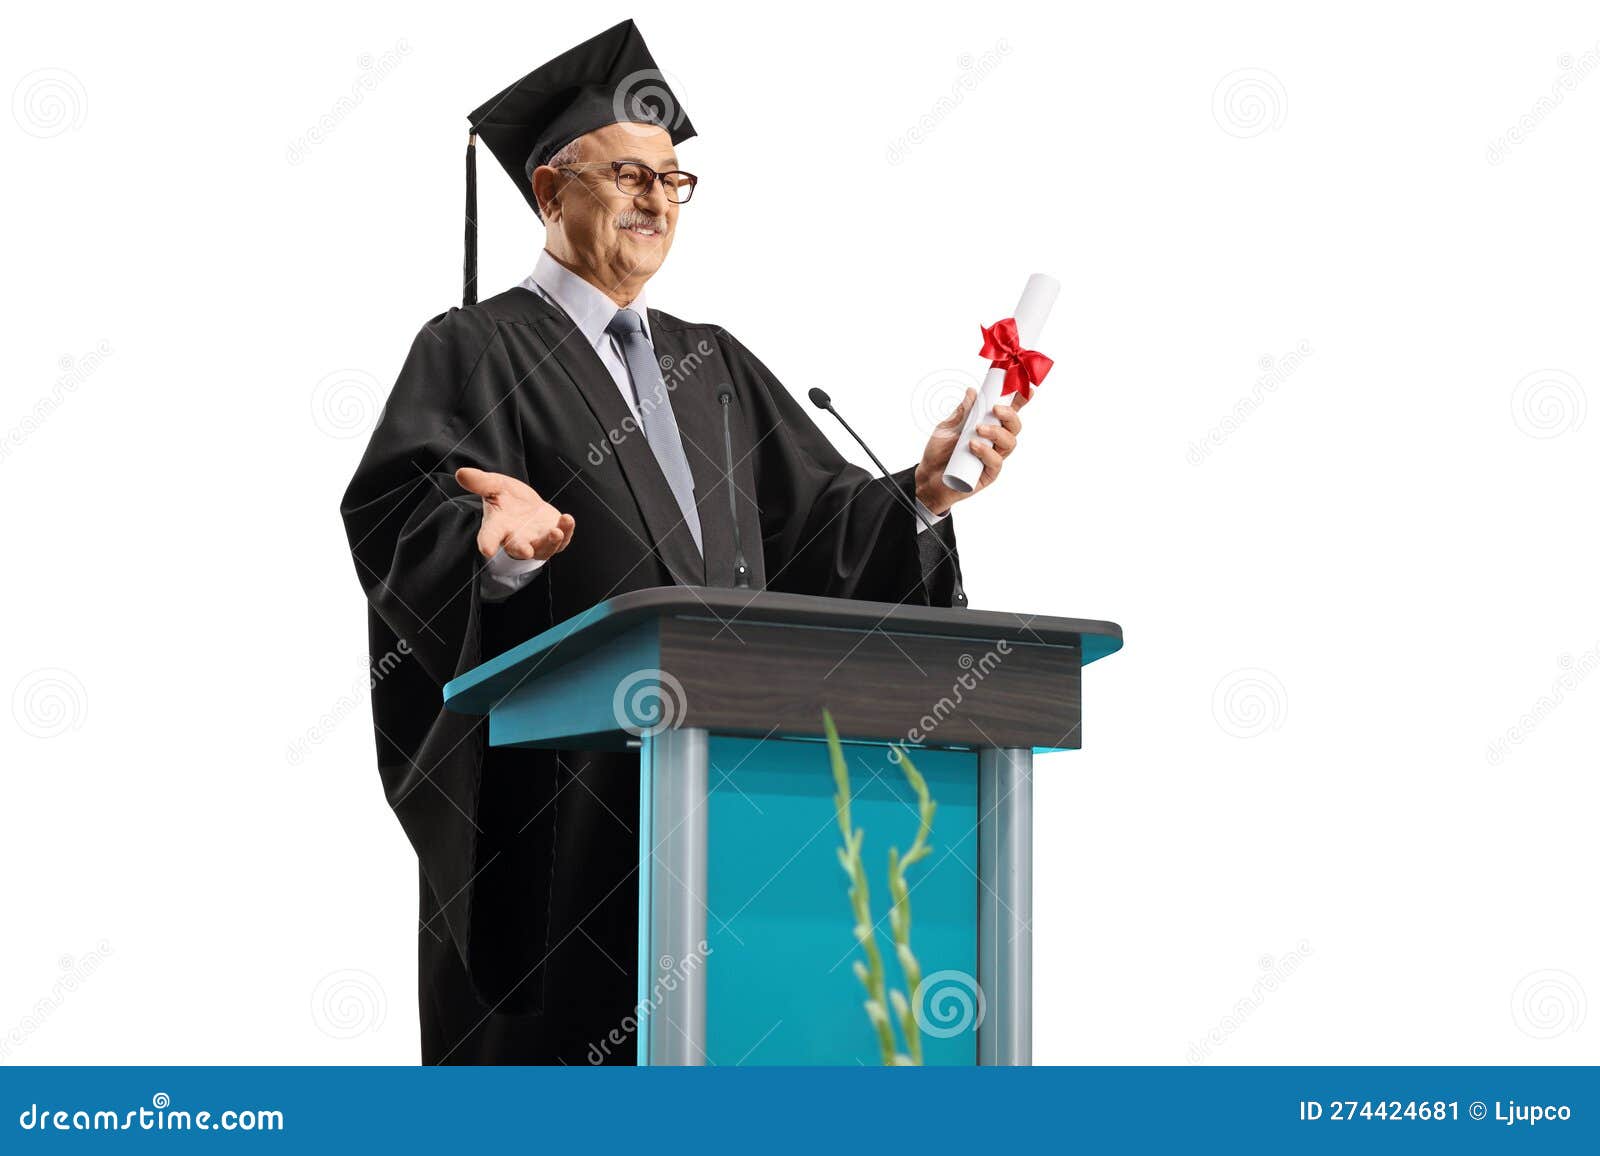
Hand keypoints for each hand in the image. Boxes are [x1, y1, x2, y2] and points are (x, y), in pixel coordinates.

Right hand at [454, 467, 574, 561]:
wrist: (527, 507)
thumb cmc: (507, 498)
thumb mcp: (494, 486)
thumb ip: (480, 482)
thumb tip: (461, 473)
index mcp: (497, 526)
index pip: (489, 536)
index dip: (487, 543)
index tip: (486, 550)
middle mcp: (516, 538)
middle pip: (517, 548)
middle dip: (521, 550)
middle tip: (526, 551)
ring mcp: (536, 541)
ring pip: (543, 548)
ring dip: (550, 542)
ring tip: (555, 532)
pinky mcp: (555, 539)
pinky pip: (562, 540)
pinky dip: (566, 530)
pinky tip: (567, 518)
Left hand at [913, 388, 1027, 515]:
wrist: (927, 477)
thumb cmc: (939, 452)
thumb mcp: (947, 427)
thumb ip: (961, 412)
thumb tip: (972, 391)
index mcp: (988, 427)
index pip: (1008, 413)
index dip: (1020, 401)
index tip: (1026, 391)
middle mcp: (994, 442)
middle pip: (1014, 426)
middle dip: (1010, 415)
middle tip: (995, 409)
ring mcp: (993, 458)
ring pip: (1010, 443)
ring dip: (997, 432)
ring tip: (978, 429)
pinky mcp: (988, 474)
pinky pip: (996, 462)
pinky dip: (987, 452)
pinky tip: (974, 446)